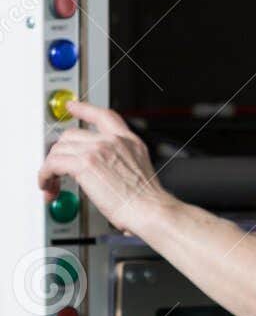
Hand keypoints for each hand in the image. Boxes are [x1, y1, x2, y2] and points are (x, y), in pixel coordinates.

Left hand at [38, 101, 174, 235]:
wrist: (150, 209)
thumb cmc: (147, 200)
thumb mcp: (139, 170)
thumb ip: (119, 162)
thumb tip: (98, 173)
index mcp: (129, 141)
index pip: (104, 116)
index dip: (84, 109)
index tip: (72, 106)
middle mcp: (113, 141)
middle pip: (71, 135)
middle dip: (59, 153)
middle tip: (56, 171)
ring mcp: (99, 150)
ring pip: (59, 149)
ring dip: (50, 168)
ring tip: (52, 184)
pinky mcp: (85, 163)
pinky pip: (53, 164)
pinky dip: (45, 175)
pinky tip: (48, 186)